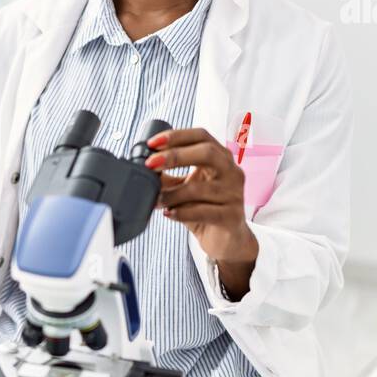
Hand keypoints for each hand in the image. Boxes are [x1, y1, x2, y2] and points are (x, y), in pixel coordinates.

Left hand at [144, 127, 258, 298]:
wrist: (226, 240)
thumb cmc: (206, 209)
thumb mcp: (184, 187)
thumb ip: (166, 176)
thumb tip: (142, 168)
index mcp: (220, 158)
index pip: (202, 136)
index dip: (177, 136)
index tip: (153, 143)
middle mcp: (231, 172)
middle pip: (207, 152)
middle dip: (175, 156)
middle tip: (150, 164)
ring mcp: (234, 194)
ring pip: (200, 187)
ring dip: (172, 193)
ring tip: (157, 200)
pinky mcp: (232, 216)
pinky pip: (204, 211)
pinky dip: (182, 212)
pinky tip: (170, 214)